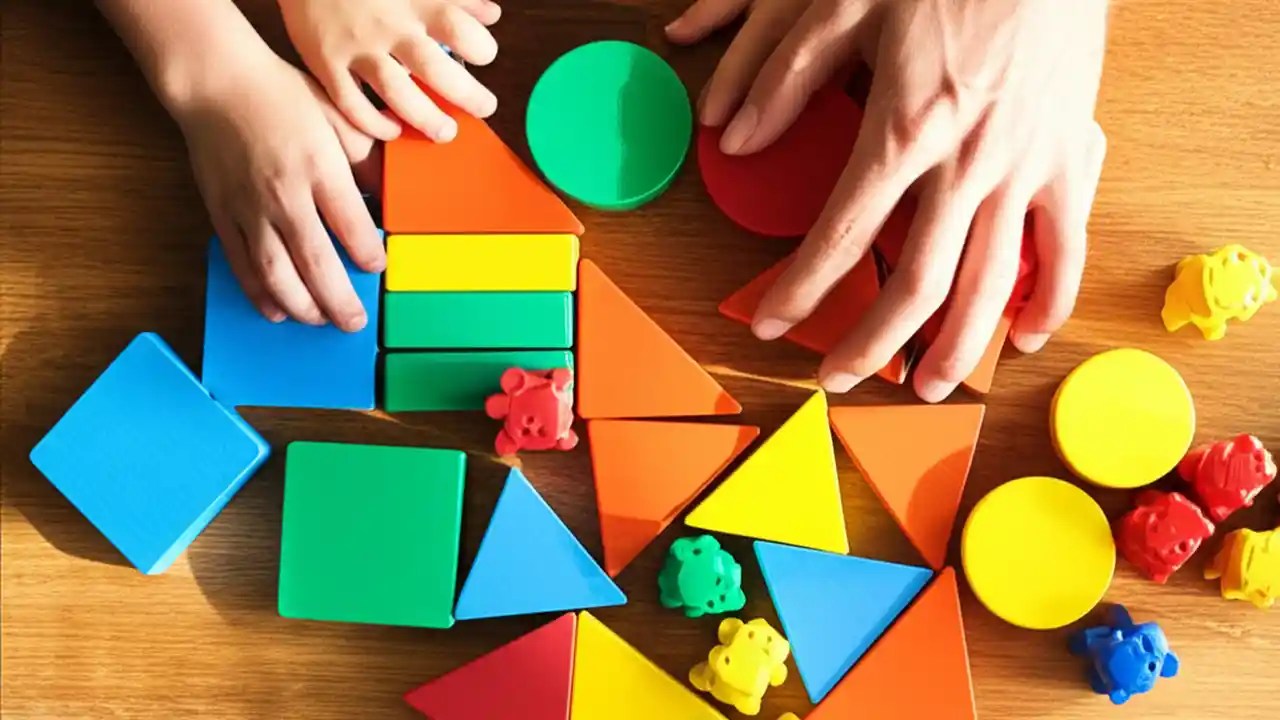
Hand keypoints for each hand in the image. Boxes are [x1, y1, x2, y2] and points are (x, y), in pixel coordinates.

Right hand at [174, 50, 384, 330]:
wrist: (217, 81)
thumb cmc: (282, 95)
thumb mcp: (337, 117)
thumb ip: (365, 158)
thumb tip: (386, 194)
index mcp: (321, 168)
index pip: (352, 227)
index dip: (368, 256)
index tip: (376, 267)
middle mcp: (285, 195)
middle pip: (316, 263)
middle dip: (339, 301)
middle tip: (355, 321)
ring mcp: (250, 209)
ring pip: (277, 274)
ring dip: (301, 306)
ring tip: (320, 319)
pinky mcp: (222, 214)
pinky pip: (242, 264)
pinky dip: (259, 294)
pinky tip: (277, 311)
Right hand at [278, 0, 500, 141]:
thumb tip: (491, 16)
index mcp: (416, 2)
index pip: (461, 30)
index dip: (481, 48)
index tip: (483, 57)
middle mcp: (389, 27)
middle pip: (436, 69)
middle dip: (467, 96)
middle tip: (483, 108)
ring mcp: (357, 48)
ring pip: (397, 92)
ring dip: (426, 118)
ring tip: (445, 132)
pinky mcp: (327, 63)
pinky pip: (352, 103)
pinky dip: (374, 123)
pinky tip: (392, 130)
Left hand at [669, 0, 1108, 400]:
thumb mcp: (846, 1)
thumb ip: (784, 75)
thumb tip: (733, 136)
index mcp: (905, 128)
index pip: (841, 236)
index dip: (801, 291)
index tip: (771, 325)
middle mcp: (967, 163)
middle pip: (916, 283)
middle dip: (873, 343)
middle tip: (838, 379)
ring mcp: (1026, 165)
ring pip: (990, 283)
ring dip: (956, 346)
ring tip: (926, 388)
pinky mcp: (1069, 157)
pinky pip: (1065, 246)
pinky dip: (1049, 299)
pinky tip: (1024, 337)